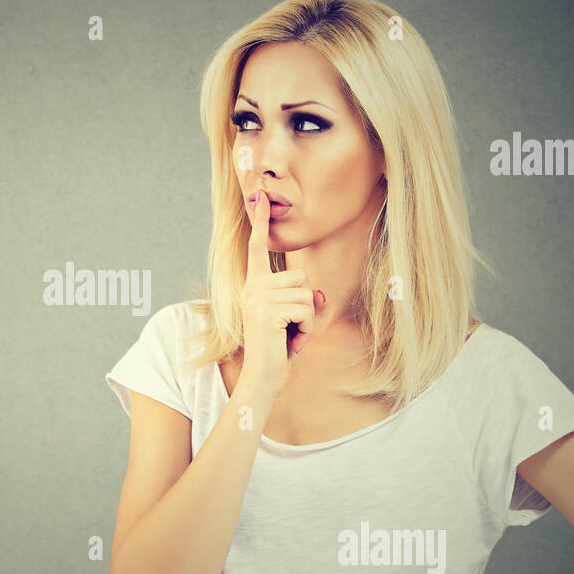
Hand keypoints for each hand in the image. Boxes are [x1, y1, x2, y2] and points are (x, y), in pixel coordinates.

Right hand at [237, 188, 323, 399]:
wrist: (263, 379)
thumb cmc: (279, 350)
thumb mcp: (295, 321)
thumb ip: (306, 302)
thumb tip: (321, 294)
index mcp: (254, 285)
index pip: (258, 247)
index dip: (261, 221)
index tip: (261, 195)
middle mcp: (252, 287)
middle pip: (302, 277)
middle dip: (307, 307)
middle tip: (291, 330)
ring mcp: (257, 298)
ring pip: (307, 294)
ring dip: (308, 321)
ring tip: (290, 337)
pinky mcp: (267, 311)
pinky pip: (307, 309)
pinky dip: (307, 329)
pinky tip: (290, 342)